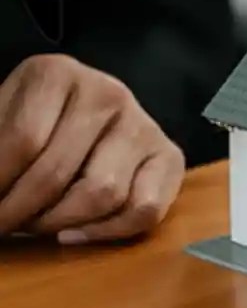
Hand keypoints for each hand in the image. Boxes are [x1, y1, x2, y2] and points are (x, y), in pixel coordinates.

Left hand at [0, 55, 184, 242]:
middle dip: (19, 213)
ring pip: (102, 194)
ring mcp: (143, 124)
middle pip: (57, 173)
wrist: (76, 116)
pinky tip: (75, 232)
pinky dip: (107, 232)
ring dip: (59, 224)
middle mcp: (107, 93)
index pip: (22, 140)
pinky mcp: (169, 156)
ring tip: (36, 224)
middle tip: (2, 225)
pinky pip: (145, 209)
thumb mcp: (1, 121)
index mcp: (56, 74)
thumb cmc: (29, 123)